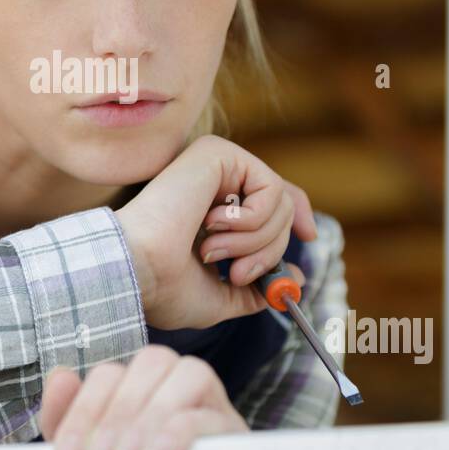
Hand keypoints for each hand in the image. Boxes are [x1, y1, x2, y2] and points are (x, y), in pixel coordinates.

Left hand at [39, 345, 248, 449]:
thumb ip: (69, 419)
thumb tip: (61, 375)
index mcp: (141, 387)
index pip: (111, 373)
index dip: (85, 409)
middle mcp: (177, 384)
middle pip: (152, 361)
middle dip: (118, 410)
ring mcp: (211, 404)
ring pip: (190, 372)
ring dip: (152, 412)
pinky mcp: (234, 432)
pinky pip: (214, 411)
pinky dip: (182, 428)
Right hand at [116, 134, 315, 329]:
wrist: (139, 269)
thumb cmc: (164, 286)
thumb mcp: (219, 297)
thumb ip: (255, 287)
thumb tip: (294, 277)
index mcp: (209, 205)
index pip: (269, 197)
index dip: (296, 214)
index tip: (310, 236)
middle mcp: (212, 178)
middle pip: (281, 206)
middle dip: (269, 251)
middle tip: (238, 274)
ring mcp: (215, 162)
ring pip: (279, 201)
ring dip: (255, 242)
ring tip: (212, 252)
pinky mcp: (217, 152)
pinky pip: (270, 187)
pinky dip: (253, 221)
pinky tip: (212, 225)